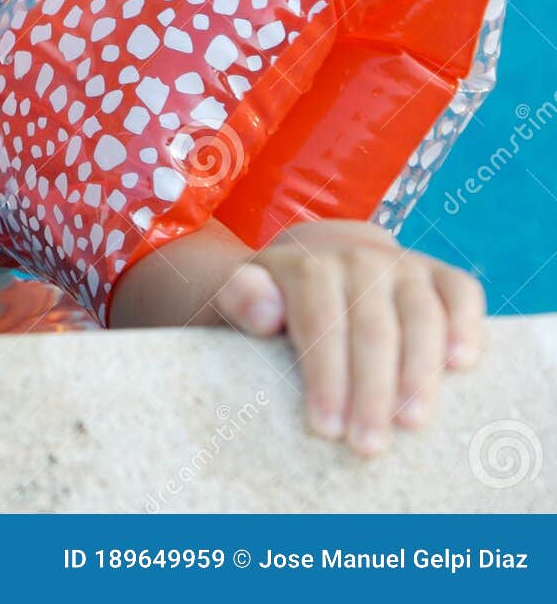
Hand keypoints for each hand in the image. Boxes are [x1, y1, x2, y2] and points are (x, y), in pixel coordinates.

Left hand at [211, 219, 484, 455]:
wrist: (316, 262)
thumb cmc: (276, 298)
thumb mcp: (240, 294)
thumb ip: (239, 298)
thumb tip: (266, 315)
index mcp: (308, 265)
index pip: (320, 324)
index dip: (325, 378)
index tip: (326, 428)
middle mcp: (359, 259)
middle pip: (371, 328)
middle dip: (371, 391)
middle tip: (368, 445)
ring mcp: (403, 266)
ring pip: (420, 316)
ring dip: (419, 373)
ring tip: (412, 423)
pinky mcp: (439, 274)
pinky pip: (462, 294)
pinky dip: (466, 326)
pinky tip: (461, 365)